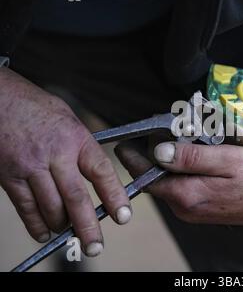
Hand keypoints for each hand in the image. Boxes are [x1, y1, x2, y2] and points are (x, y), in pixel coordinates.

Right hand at [0, 67, 130, 255]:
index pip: (101, 172)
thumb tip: (97, 172)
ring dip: (63, 226)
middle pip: (76, 198)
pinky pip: (25, 207)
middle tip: (96, 245)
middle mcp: (54, 155)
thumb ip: (83, 146)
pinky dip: (36, 224)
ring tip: (71, 234)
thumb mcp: (69, 119)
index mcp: (75, 139)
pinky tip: (45, 233)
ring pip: (51, 207)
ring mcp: (29, 167)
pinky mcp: (8, 176)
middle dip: (88, 226)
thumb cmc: (34, 106)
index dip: (115, 196)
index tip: (123, 215)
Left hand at [115, 141, 242, 224]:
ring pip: (169, 183)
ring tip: (178, 140)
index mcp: (187, 195)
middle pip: (157, 179)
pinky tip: (192, 157)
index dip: (134, 158)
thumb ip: (191, 157)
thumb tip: (158, 152)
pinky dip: (180, 171)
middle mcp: (185, 208)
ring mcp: (192, 211)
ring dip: (169, 162)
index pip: (148, 176)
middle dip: (154, 155)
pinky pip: (181, 188)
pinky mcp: (201, 209)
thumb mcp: (227, 160)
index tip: (124, 143)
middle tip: (159, 131)